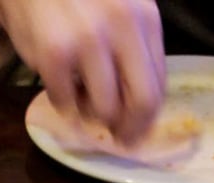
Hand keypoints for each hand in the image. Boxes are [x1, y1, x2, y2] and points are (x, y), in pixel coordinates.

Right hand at [0, 0, 165, 143]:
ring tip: (82, 98)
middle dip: (130, 129)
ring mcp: (88, 41)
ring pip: (104, 110)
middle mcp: (122, 27)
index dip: (148, 117)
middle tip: (118, 138)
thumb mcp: (120, 12)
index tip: (137, 131)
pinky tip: (60, 82)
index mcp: (145, 17)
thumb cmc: (77, 1)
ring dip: (92, 115)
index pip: (159, 84)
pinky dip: (62, 102)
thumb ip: (134, 49)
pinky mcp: (55, 56)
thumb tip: (141, 107)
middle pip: (142, 101)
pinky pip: (66, 104)